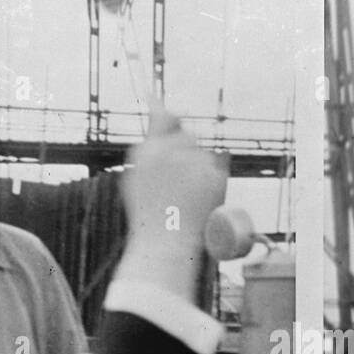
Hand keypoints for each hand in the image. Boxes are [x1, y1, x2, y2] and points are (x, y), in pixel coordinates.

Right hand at [116, 99, 227, 301]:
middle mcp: (171, 151)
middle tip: (183, 176)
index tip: (169, 110)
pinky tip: (199, 198)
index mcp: (148, 151)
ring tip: (187, 196)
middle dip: (187, 150)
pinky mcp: (214, 175)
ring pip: (203, 155)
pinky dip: (211, 180)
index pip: (165, 118)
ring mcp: (195, 162)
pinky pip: (216, 168)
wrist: (167, 242)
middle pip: (188, 136)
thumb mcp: (136, 179)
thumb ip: (147, 150)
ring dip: (199, 168)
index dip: (169, 115)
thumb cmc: (148, 217)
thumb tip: (157, 117)